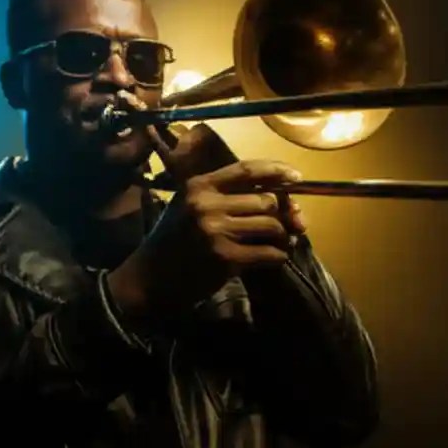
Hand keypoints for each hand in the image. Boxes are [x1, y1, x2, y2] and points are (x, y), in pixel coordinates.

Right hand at [107, 138, 306, 323]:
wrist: (150, 278)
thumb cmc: (174, 241)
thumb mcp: (190, 206)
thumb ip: (227, 196)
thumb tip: (283, 200)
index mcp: (199, 186)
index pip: (248, 169)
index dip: (277, 171)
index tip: (297, 178)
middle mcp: (207, 204)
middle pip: (267, 200)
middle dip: (284, 213)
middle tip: (292, 224)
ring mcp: (216, 231)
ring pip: (271, 225)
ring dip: (284, 236)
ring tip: (281, 242)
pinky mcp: (225, 258)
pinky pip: (268, 252)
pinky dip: (278, 256)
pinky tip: (274, 258)